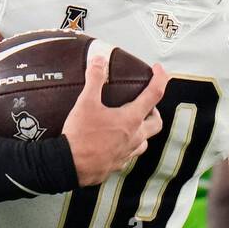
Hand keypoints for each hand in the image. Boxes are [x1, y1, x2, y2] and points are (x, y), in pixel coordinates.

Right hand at [62, 58, 167, 184]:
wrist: (68, 166)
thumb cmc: (80, 137)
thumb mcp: (86, 103)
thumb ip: (95, 80)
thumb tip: (99, 61)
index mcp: (131, 120)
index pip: (154, 94)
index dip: (160, 78)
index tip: (159, 71)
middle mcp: (134, 137)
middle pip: (156, 122)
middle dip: (154, 110)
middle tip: (146, 103)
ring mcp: (127, 153)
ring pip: (144, 141)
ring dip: (142, 130)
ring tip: (130, 123)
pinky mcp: (117, 164)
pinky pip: (129, 154)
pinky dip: (127, 144)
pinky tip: (114, 141)